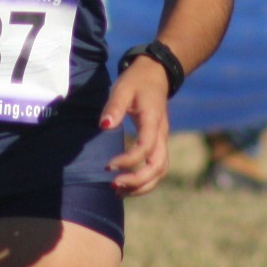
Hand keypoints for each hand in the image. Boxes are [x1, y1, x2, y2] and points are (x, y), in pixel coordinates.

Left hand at [101, 59, 170, 196]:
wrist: (156, 75)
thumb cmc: (137, 81)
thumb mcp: (122, 88)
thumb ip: (113, 107)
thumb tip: (104, 125)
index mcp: (153, 121)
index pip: (146, 148)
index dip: (128, 160)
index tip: (108, 166)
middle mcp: (161, 134)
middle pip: (158, 166)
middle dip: (137, 180)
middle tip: (113, 185)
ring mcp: (162, 140)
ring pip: (160, 171)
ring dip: (142, 185)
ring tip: (118, 191)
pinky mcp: (158, 144)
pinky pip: (157, 168)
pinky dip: (144, 181)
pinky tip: (126, 186)